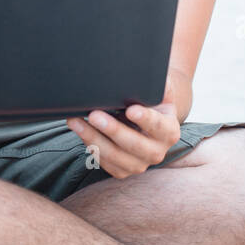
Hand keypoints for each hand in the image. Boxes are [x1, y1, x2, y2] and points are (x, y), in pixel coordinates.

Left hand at [66, 77, 181, 178]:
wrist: (146, 118)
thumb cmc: (150, 100)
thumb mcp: (158, 90)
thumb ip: (154, 84)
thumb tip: (138, 74)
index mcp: (169, 131)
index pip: (159, 126)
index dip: (146, 119)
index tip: (131, 110)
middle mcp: (157, 152)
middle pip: (134, 144)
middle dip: (112, 130)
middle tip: (94, 115)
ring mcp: (139, 164)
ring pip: (115, 156)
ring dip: (93, 138)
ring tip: (76, 121)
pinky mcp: (122, 170)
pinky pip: (104, 162)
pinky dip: (90, 146)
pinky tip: (79, 131)